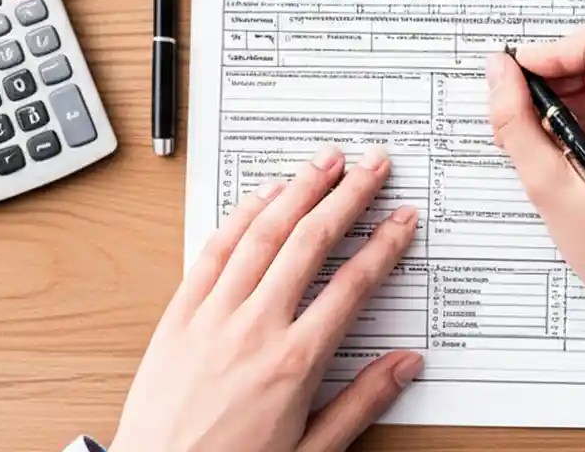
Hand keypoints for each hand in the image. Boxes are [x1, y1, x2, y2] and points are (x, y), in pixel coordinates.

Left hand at [110, 145, 422, 451]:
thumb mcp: (312, 451)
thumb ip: (363, 402)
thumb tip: (406, 365)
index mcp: (295, 363)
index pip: (353, 284)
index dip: (385, 244)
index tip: (402, 219)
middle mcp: (255, 329)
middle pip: (311, 243)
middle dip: (348, 196)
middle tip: (372, 166)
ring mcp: (213, 316)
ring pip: (263, 234)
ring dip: (297, 190)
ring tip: (324, 161)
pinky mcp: (179, 315)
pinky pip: (213, 252)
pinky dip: (241, 216)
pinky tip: (263, 195)